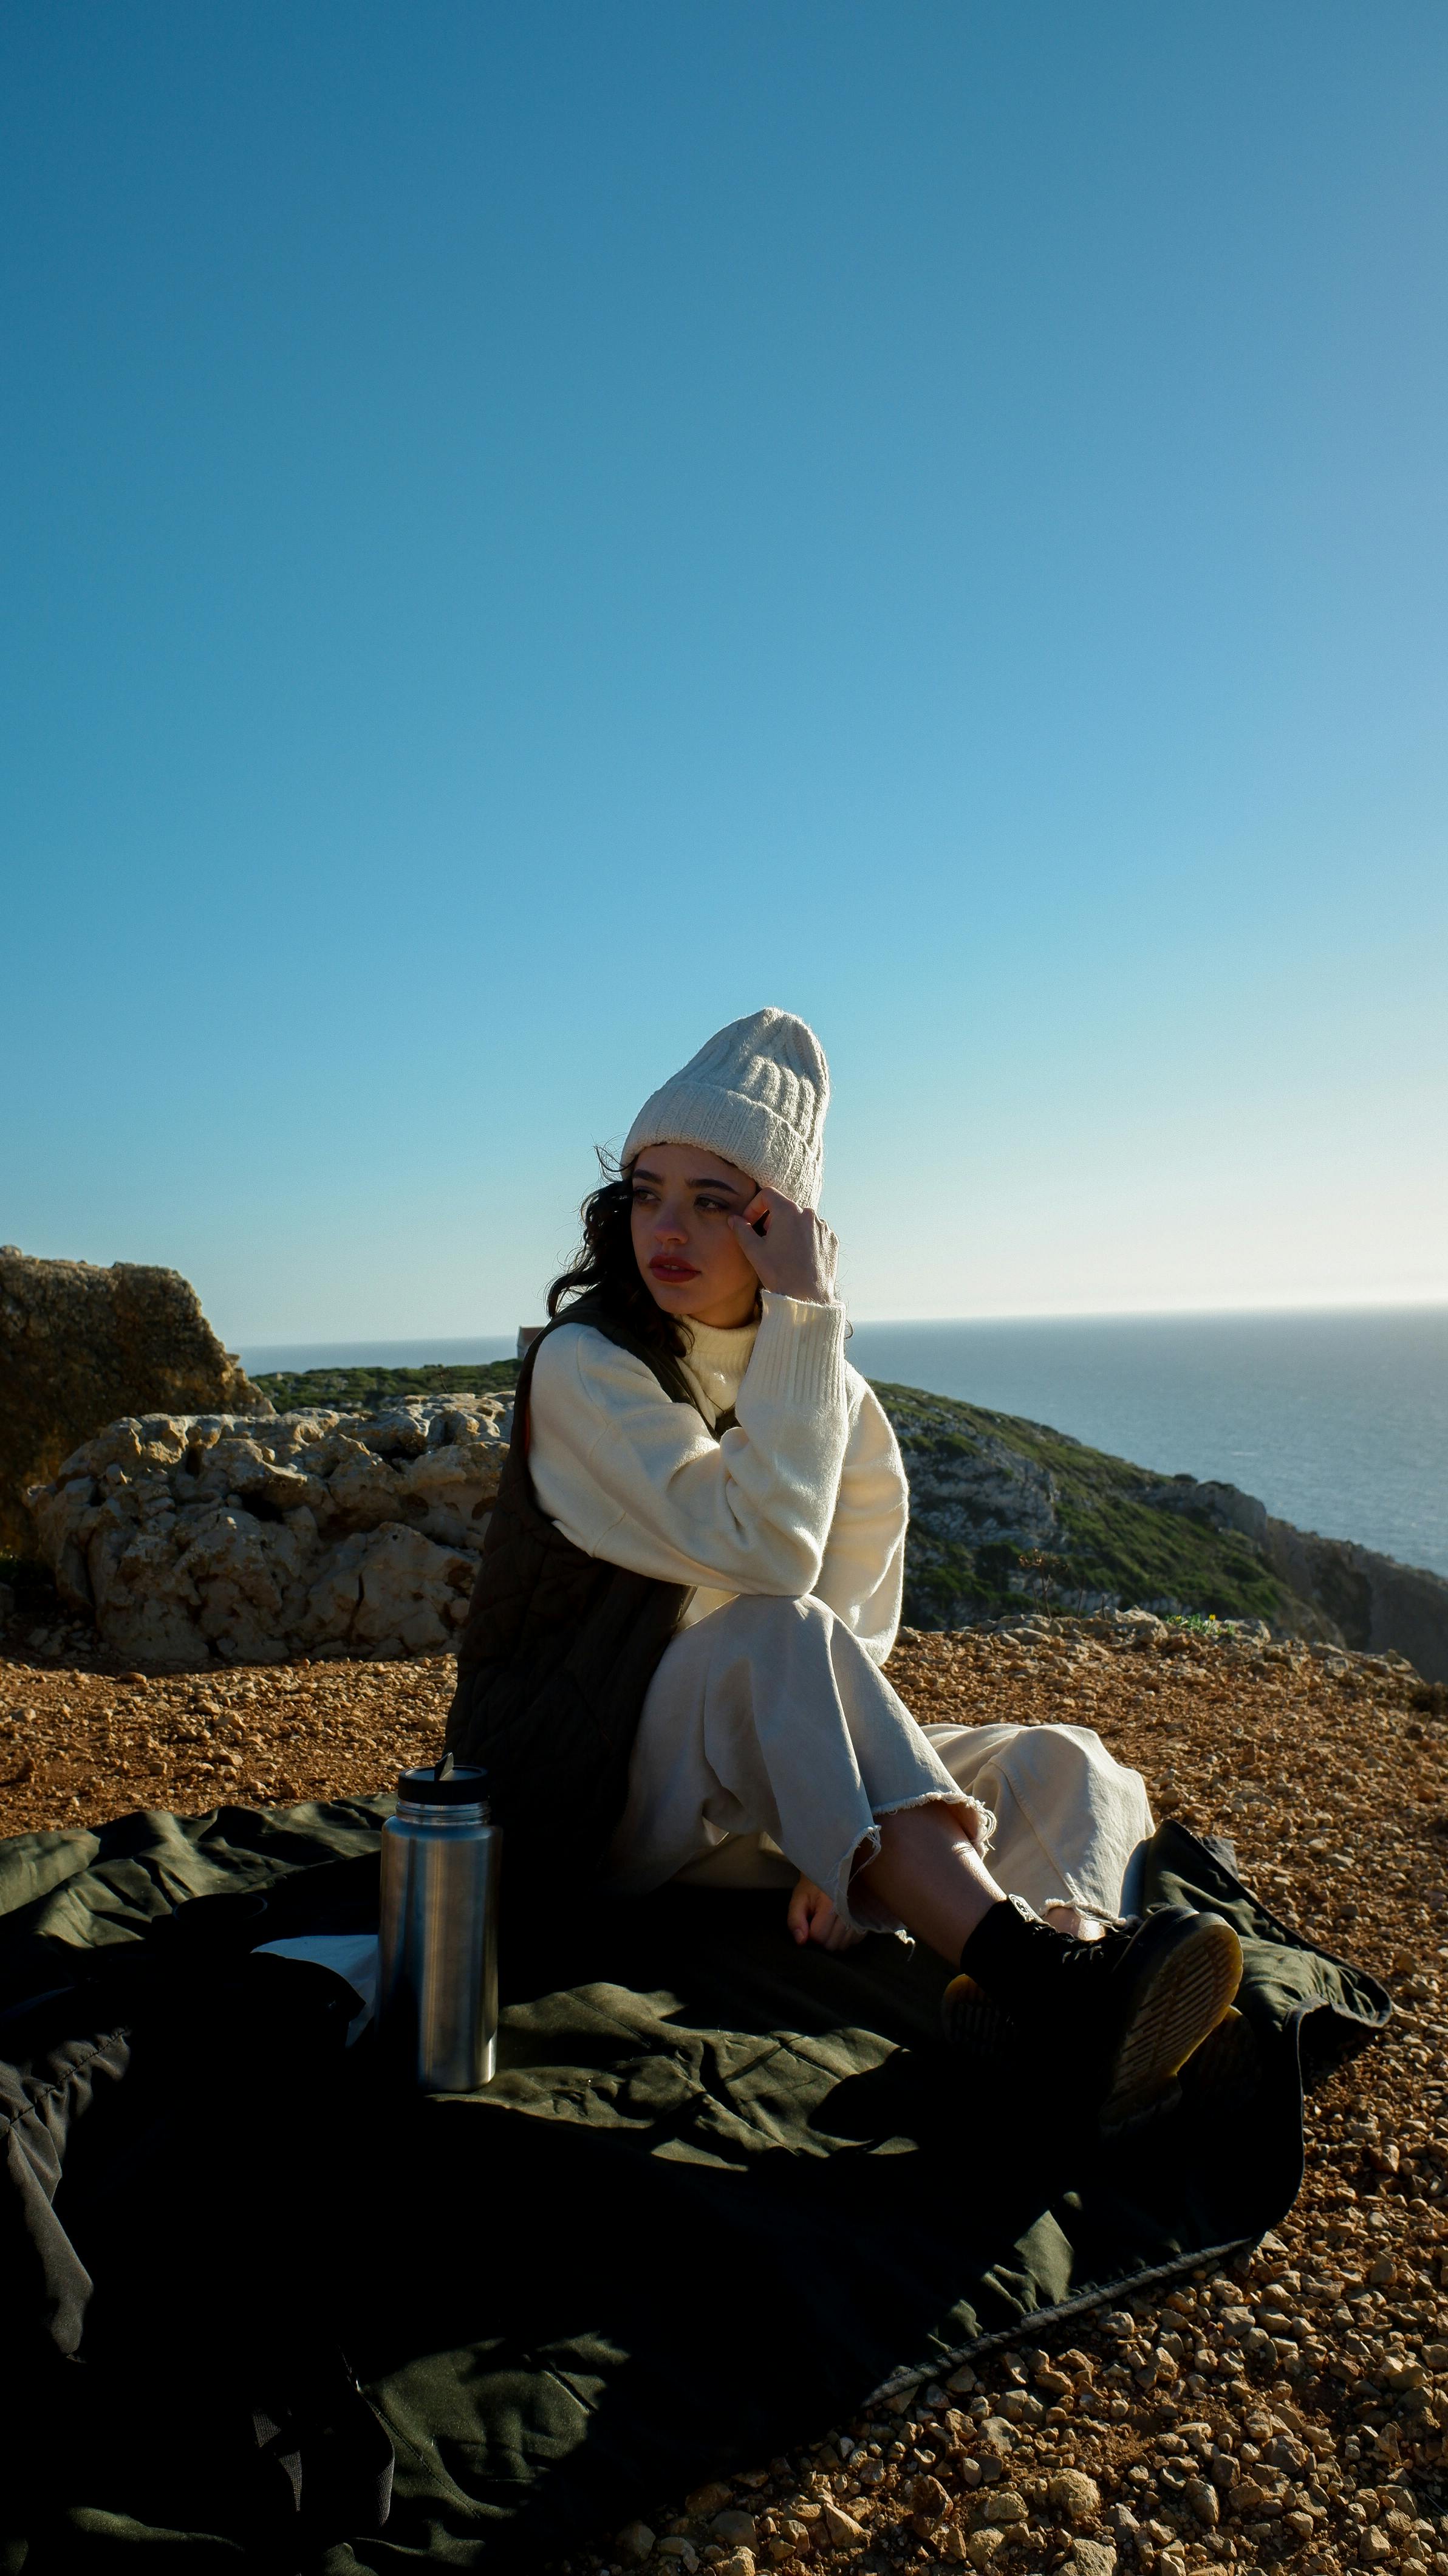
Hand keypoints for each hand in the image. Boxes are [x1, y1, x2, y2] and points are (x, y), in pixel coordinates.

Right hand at [727, 1189, 837, 1305]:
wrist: (807, 1298)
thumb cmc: (779, 1274)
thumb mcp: (754, 1251)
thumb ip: (741, 1229)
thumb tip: (734, 1219)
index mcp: (789, 1211)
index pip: (768, 1194)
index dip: (754, 1206)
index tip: (749, 1222)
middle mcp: (809, 1214)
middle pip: (785, 1207)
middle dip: (771, 1219)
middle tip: (763, 1238)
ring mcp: (823, 1227)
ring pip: (801, 1220)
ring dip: (789, 1229)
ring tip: (782, 1250)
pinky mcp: (831, 1240)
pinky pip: (814, 1232)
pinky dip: (804, 1238)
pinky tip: (797, 1256)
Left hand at [787, 1873, 865, 1953]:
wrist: (834, 1873)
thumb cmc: (814, 1887)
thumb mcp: (799, 1899)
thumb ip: (795, 1920)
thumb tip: (801, 1941)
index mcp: (829, 1904)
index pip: (819, 1936)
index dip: (811, 1933)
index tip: (811, 1922)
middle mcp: (848, 1912)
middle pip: (831, 1944)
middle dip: (822, 1938)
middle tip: (819, 1923)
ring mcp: (859, 1917)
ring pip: (843, 1945)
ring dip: (834, 1940)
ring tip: (830, 1924)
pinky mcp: (866, 1922)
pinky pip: (853, 1942)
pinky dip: (845, 1938)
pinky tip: (840, 1926)